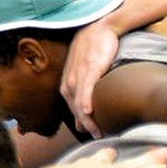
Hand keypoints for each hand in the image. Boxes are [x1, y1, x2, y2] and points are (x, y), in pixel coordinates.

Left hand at [58, 19, 118, 134]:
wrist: (98, 29)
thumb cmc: (92, 52)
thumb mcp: (84, 75)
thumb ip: (83, 95)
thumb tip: (85, 116)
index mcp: (66, 86)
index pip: (73, 111)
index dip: (83, 125)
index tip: (93, 135)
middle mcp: (69, 83)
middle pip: (77, 111)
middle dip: (87, 126)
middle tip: (100, 137)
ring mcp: (78, 76)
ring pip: (81, 103)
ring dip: (89, 119)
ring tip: (100, 131)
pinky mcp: (90, 68)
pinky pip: (87, 87)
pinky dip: (87, 100)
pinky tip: (90, 111)